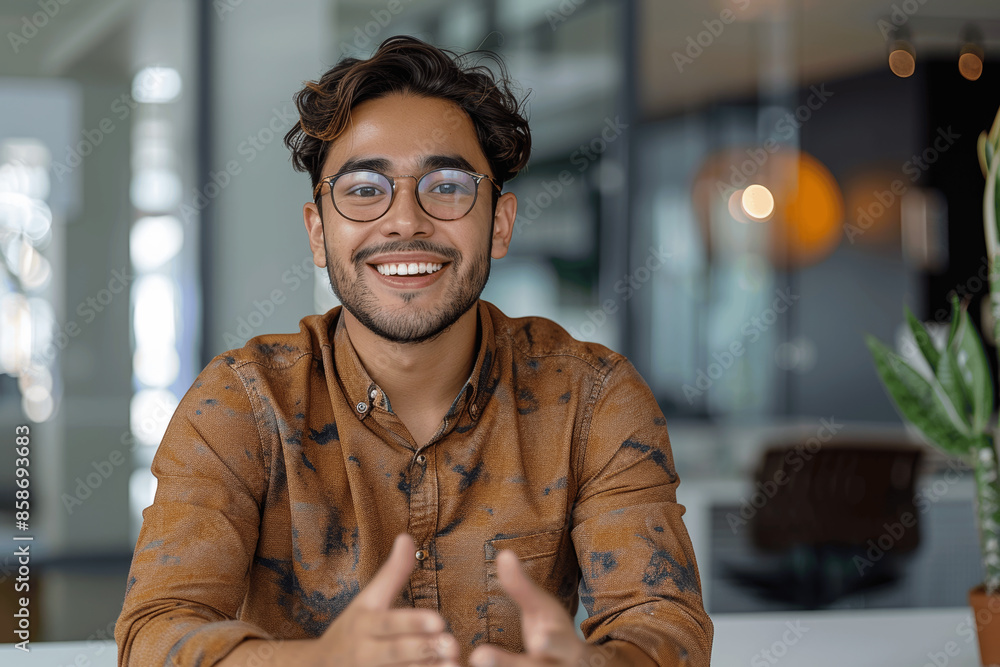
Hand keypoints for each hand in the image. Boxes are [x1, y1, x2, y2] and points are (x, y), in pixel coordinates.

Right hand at [312, 533, 459, 666]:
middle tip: (453, 644)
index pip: (388, 623)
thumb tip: (407, 537)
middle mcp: (366, 652)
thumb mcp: (368, 599)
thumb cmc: (353, 629)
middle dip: (423, 648)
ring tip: (454, 665)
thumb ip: (392, 573)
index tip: (439, 620)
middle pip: (395, 652)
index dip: (412, 623)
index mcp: (365, 624)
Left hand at [468, 550, 615, 666]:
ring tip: (468, 662)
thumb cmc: (554, 635)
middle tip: (480, 656)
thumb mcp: (544, 611)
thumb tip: (503, 553)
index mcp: (566, 647)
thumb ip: (523, 588)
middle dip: (508, 666)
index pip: (560, 644)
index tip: (540, 639)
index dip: (552, 643)